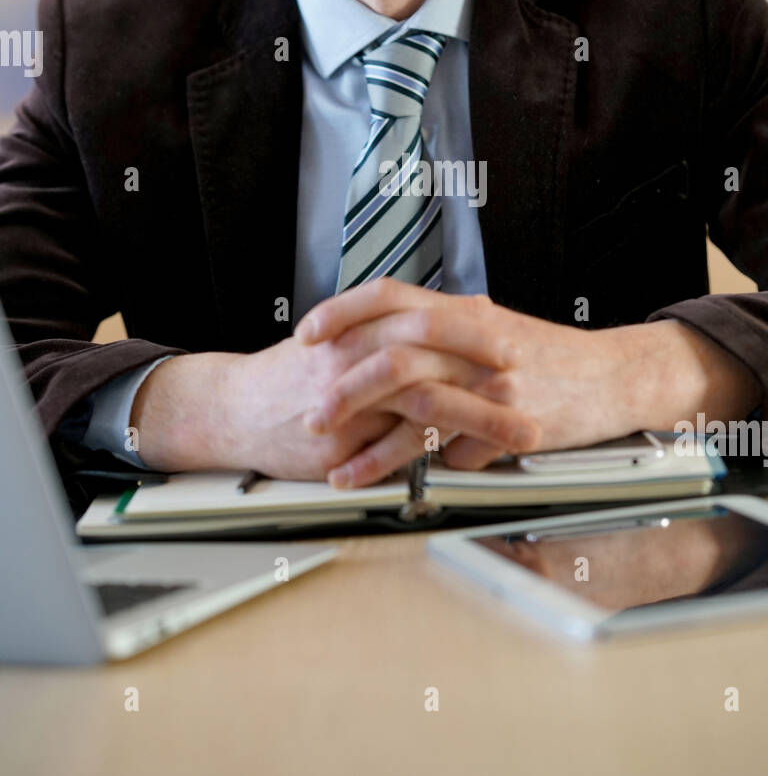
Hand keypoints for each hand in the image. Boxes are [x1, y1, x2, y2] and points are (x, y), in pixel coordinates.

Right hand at [128, 308, 537, 480]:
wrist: (231, 408)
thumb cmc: (291, 376)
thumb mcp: (341, 338)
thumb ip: (392, 327)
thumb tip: (464, 312)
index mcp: (358, 326)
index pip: (425, 316)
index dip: (470, 328)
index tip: (510, 338)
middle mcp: (353, 355)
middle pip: (429, 348)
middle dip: (483, 363)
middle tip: (527, 377)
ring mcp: (347, 400)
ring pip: (423, 401)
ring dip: (480, 418)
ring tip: (521, 431)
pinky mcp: (340, 444)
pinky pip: (396, 450)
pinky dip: (438, 455)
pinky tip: (475, 462)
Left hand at [295, 280, 762, 484]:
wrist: (613, 376)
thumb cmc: (546, 355)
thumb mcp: (490, 327)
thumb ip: (439, 332)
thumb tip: (383, 346)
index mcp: (463, 311)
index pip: (391, 294)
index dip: (343, 310)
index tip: (306, 333)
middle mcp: (475, 341)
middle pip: (395, 355)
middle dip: (343, 388)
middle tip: (311, 414)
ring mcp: (493, 383)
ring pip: (417, 410)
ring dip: (370, 444)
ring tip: (338, 469)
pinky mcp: (511, 424)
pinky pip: (453, 450)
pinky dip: (419, 470)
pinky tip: (394, 485)